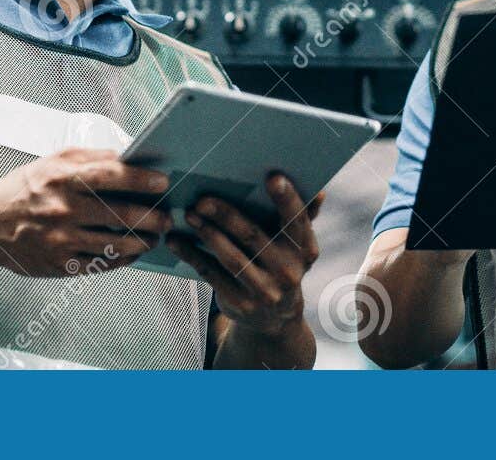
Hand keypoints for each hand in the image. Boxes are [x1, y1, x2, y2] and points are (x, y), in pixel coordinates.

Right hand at [0, 148, 171, 275]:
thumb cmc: (24, 189)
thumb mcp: (53, 161)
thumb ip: (91, 157)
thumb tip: (128, 156)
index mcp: (62, 179)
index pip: (110, 176)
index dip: (140, 179)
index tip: (163, 182)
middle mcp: (63, 210)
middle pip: (120, 215)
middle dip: (152, 217)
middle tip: (168, 217)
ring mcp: (62, 240)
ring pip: (116, 245)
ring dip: (144, 242)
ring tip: (155, 236)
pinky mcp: (60, 265)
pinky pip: (101, 265)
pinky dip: (123, 260)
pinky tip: (133, 252)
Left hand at [166, 174, 322, 337]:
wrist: (276, 319)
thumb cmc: (282, 264)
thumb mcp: (297, 246)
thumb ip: (304, 216)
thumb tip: (319, 191)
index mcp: (305, 251)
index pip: (298, 221)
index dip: (287, 199)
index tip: (272, 177)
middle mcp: (287, 272)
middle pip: (254, 237)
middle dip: (227, 215)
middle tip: (203, 199)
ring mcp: (263, 291)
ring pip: (230, 257)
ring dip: (207, 233)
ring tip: (189, 214)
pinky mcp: (239, 303)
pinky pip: (211, 274)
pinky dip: (191, 255)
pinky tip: (176, 240)